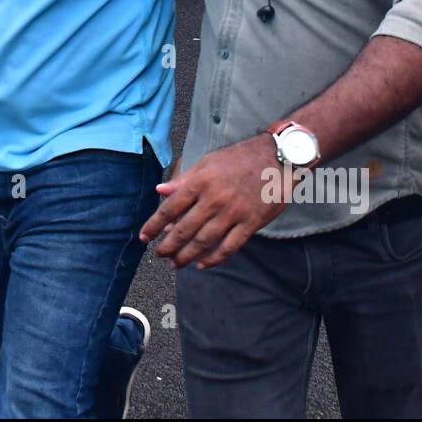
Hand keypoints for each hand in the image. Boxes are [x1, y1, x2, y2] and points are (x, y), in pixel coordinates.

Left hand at [139, 135, 286, 269]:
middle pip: (184, 229)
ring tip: (176, 263)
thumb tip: (160, 190)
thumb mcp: (208, 162)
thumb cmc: (239, 158)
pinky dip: (214, 259)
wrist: (278, 157)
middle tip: (160, 255)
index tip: (143, 237)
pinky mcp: (251, 223)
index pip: (170, 207)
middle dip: (168, 246)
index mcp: (200, 181)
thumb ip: (184, 179)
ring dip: (187, 255)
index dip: (154, 225)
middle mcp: (214, 198)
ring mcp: (234, 212)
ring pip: (204, 241)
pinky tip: (202, 264)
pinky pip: (229, 247)